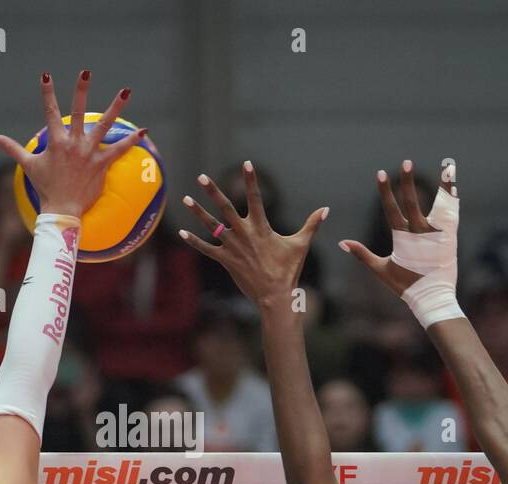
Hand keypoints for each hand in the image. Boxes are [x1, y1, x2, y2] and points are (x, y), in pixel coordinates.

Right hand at [0, 71, 145, 218]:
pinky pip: (119, 150)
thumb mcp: (28, 165)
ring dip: (116, 107)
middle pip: (78, 112)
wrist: (62, 210)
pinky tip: (143, 130)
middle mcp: (73, 144)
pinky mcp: (101, 165)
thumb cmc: (45, 187)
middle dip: (81, 91)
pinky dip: (132, 140)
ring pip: (105, 125)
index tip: (47, 75)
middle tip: (85, 72)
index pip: (50, 111)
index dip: (48, 92)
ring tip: (126, 90)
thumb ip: (12, 148)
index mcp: (55, 141)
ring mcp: (89, 153)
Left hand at [178, 161, 326, 308]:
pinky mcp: (225, 260)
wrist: (275, 295)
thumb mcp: (301, 244)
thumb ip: (312, 224)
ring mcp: (232, 246)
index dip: (251, 180)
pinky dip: (193, 241)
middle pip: (225, 207)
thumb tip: (326, 209)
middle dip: (213, 191)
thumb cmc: (288, 269)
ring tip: (186, 199)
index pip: (255, 197)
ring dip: (198, 212)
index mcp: (261, 226)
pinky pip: (206, 249)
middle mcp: (244, 233)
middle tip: (202, 177)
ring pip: (211, 225)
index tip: (246, 164)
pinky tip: (181, 232)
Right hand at [339, 161, 460, 325]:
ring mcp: (437, 234)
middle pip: (412, 202)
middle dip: (408, 182)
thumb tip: (342, 242)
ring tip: (448, 166)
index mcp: (402, 239)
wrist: (432, 297)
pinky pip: (452, 214)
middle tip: (406, 162)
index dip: (385, 191)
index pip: (391, 209)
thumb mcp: (380, 270)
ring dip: (443, 185)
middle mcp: (420, 233)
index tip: (381, 173)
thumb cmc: (405, 285)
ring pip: (440, 204)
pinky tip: (454, 186)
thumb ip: (361, 254)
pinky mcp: (450, 237)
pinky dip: (452, 199)